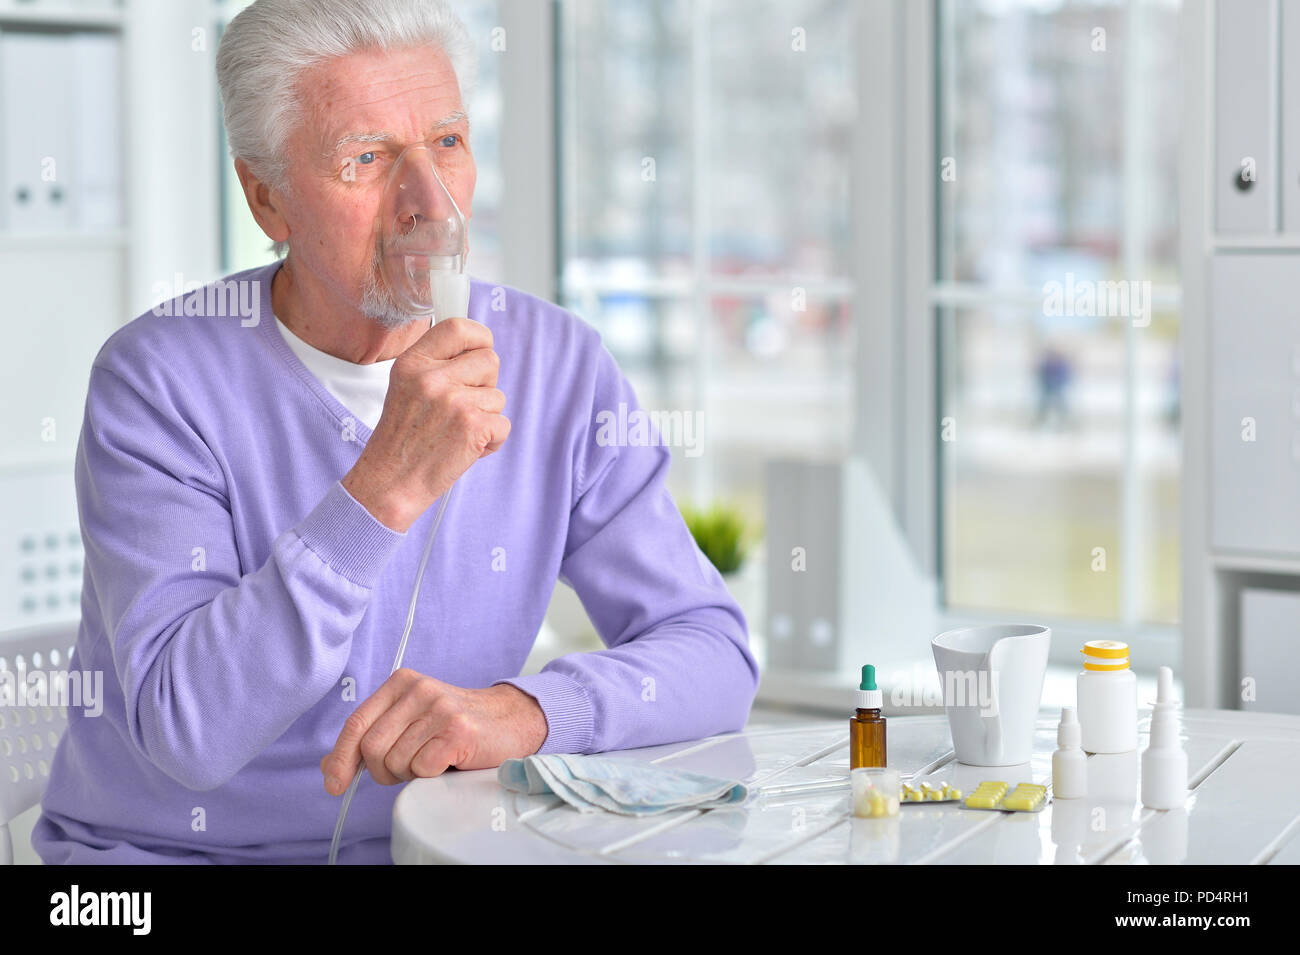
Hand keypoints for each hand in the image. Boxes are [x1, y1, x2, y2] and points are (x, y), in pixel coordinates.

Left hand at [320, 669, 547, 793]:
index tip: (334, 784)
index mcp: (401, 683)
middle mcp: (419, 690)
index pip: (356, 723)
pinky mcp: (458, 731)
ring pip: (397, 762)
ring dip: (409, 774)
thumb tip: (330, 767)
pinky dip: (430, 775)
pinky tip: (447, 761)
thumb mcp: (409, 722)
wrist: (508, 721)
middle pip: (372, 748)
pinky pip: (423, 769)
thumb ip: (372, 738)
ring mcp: (440, 708)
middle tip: (405, 769)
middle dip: (382, 771)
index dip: (341, 758)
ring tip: (431, 760)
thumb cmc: (453, 726)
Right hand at [342, 317, 509, 531]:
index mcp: (414, 362)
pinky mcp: (473, 426)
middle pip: (489, 360)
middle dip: (485, 384)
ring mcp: (454, 401)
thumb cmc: (402, 440)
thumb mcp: (406, 387)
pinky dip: (491, 441)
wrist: (391, 482)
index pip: (459, 327)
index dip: (479, 338)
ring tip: (457, 432)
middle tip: (462, 407)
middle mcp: (433, 377)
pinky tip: (466, 448)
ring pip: (498, 396)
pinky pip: (503, 424)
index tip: (479, 350)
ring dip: (486, 416)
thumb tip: (476, 347)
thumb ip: (436, 364)